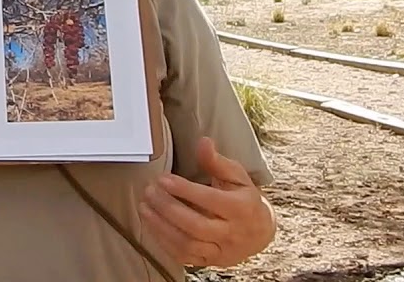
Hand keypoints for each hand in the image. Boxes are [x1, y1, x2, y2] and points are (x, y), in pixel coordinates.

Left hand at [138, 137, 274, 267]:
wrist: (260, 232)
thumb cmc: (244, 198)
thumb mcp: (237, 176)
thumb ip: (217, 161)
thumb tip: (203, 142)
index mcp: (241, 208)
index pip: (211, 200)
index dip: (185, 190)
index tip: (163, 179)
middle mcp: (232, 233)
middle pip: (196, 225)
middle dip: (168, 208)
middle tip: (149, 191)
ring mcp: (221, 251)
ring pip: (188, 244)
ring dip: (161, 227)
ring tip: (144, 207)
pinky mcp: (210, 262)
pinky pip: (184, 257)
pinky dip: (163, 242)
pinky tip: (151, 224)